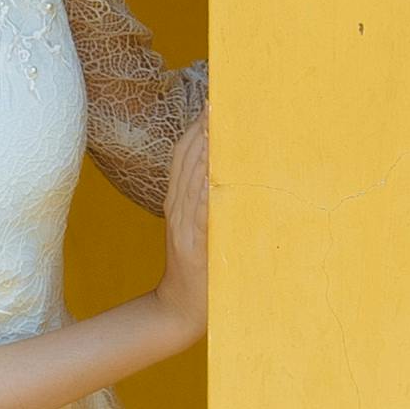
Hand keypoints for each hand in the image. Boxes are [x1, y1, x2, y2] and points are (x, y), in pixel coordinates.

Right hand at [153, 115, 209, 339]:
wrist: (181, 307)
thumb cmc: (201, 266)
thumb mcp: (202, 226)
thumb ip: (210, 199)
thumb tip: (232, 171)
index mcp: (178, 201)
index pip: (183, 155)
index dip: (196, 126)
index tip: (213, 101)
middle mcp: (177, 208)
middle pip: (186, 159)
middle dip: (202, 128)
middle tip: (219, 101)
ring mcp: (183, 226)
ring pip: (191, 180)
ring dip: (204, 151)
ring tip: (217, 125)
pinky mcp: (194, 246)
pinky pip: (199, 215)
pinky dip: (206, 193)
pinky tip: (215, 176)